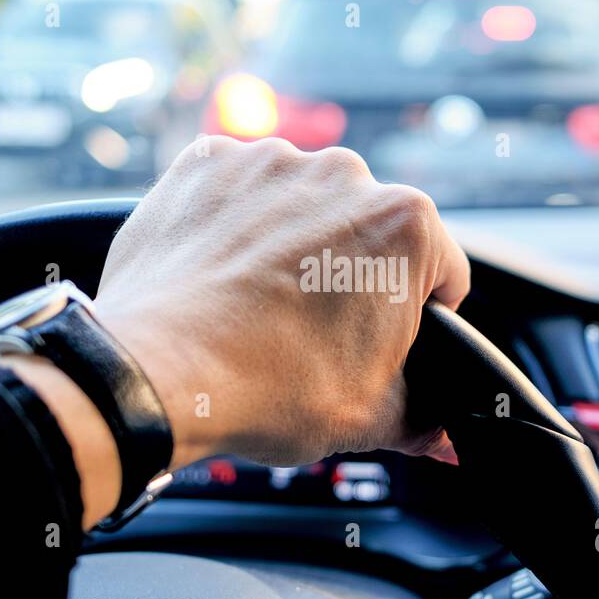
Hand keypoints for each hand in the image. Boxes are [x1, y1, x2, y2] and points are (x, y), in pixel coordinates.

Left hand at [93, 136, 469, 469]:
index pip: (441, 270)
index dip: (420, 315)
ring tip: (260, 305)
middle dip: (353, 272)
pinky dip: (234, 223)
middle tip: (317, 330)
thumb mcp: (367, 419)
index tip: (387, 338)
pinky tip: (222, 275)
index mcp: (405, 226)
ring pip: (301, 206)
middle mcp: (345, 175)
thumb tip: (441, 436)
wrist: (158, 371)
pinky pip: (238, 191)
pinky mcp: (208, 164)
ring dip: (293, 243)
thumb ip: (421, 419)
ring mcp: (272, 163)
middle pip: (369, 230)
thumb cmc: (267, 388)